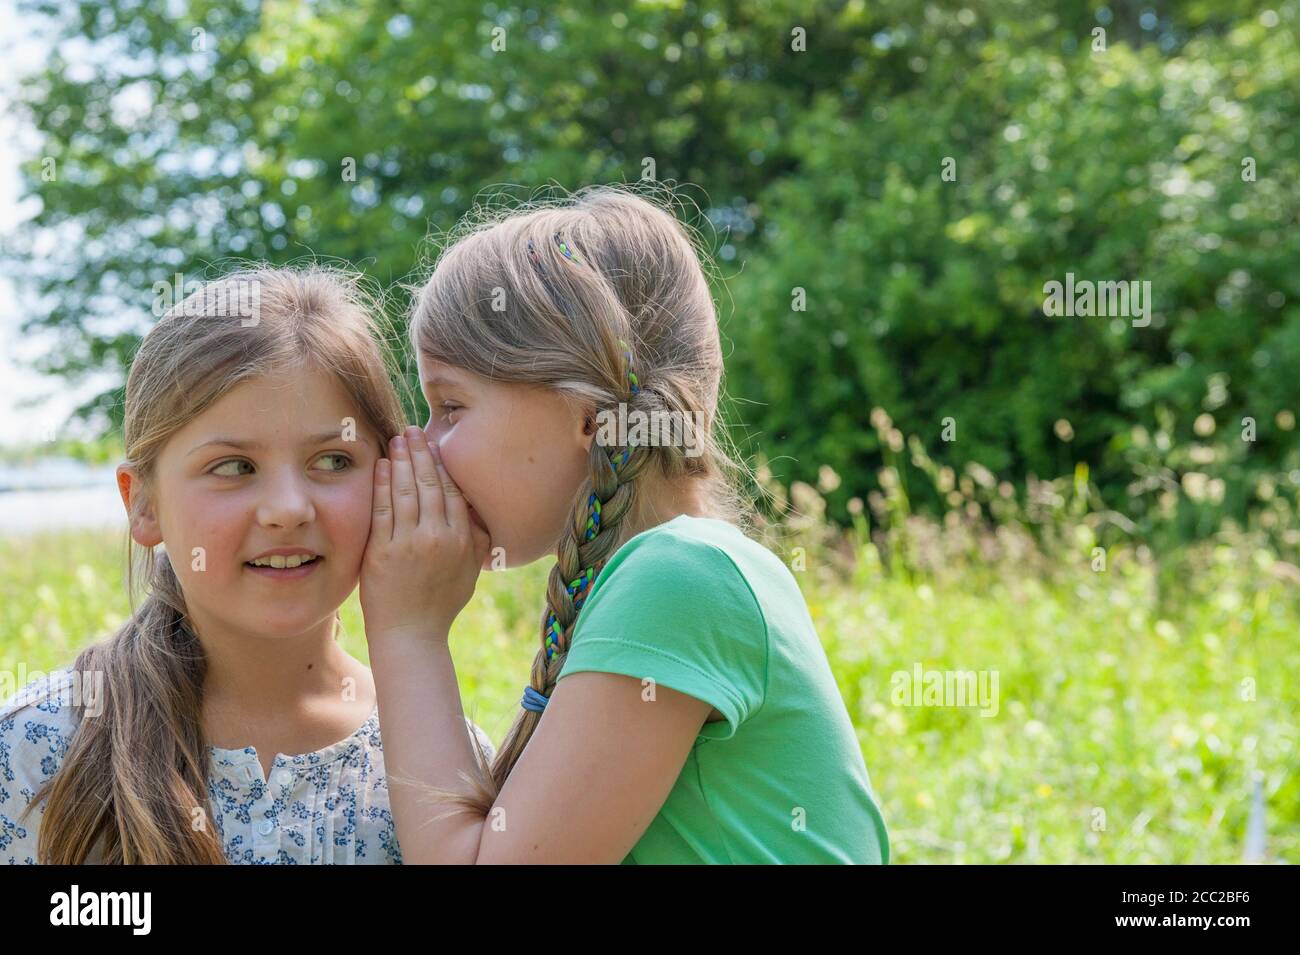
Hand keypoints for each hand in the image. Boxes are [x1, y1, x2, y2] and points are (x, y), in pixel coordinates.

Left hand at [360, 426, 490, 642]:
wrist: (411, 634)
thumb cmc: (441, 605)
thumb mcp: (470, 573)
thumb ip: (477, 542)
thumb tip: (480, 513)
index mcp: (462, 540)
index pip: (452, 491)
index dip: (442, 465)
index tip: (434, 446)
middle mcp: (437, 537)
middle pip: (429, 484)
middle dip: (421, 453)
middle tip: (413, 430)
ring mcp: (408, 543)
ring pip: (405, 491)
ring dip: (401, 460)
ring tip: (397, 439)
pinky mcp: (382, 551)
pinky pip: (382, 509)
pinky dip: (382, 484)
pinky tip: (381, 465)